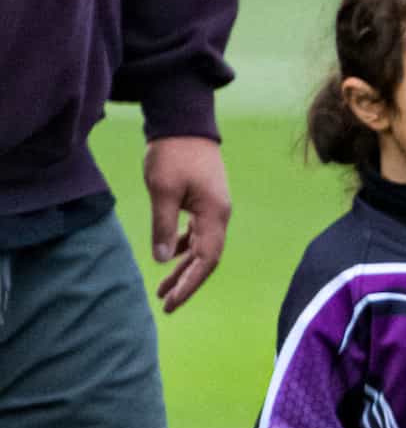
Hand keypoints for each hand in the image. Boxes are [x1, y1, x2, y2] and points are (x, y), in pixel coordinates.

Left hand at [145, 136, 232, 312]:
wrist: (185, 123)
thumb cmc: (173, 154)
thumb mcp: (162, 191)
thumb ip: (164, 226)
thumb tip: (164, 260)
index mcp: (215, 214)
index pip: (207, 259)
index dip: (190, 283)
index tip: (171, 301)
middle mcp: (220, 215)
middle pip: (207, 259)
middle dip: (187, 283)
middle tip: (166, 304)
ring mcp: (214, 208)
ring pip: (203, 247)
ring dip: (185, 268)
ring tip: (164, 288)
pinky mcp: (205, 201)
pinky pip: (199, 233)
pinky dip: (186, 248)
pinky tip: (171, 256)